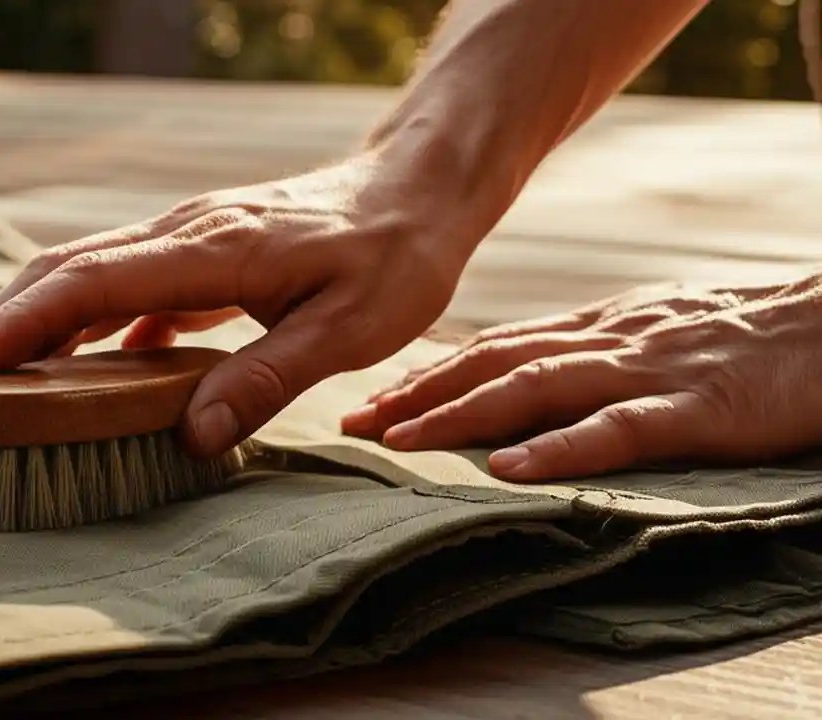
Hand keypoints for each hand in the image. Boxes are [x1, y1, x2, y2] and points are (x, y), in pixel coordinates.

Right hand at [0, 147, 487, 457]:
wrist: (417, 190)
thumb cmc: (394, 257)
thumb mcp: (350, 329)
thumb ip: (268, 379)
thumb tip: (191, 435)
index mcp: (211, 250)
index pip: (92, 284)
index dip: (24, 325)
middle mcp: (184, 235)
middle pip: (66, 271)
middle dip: (1, 322)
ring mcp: (187, 241)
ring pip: (86, 274)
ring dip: (33, 321)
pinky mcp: (199, 255)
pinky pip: (123, 287)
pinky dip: (84, 325)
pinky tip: (78, 370)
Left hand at [341, 275, 821, 481]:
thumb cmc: (744, 337)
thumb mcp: (652, 335)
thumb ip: (591, 352)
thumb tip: (524, 374)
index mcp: (596, 329)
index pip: (492, 348)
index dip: (427, 374)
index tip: (371, 399)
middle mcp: (605, 342)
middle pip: (492, 363)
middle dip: (418, 392)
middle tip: (354, 421)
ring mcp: (646, 372)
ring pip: (535, 389)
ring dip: (462, 416)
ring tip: (403, 441)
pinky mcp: (692, 408)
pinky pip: (615, 430)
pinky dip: (558, 450)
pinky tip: (509, 470)